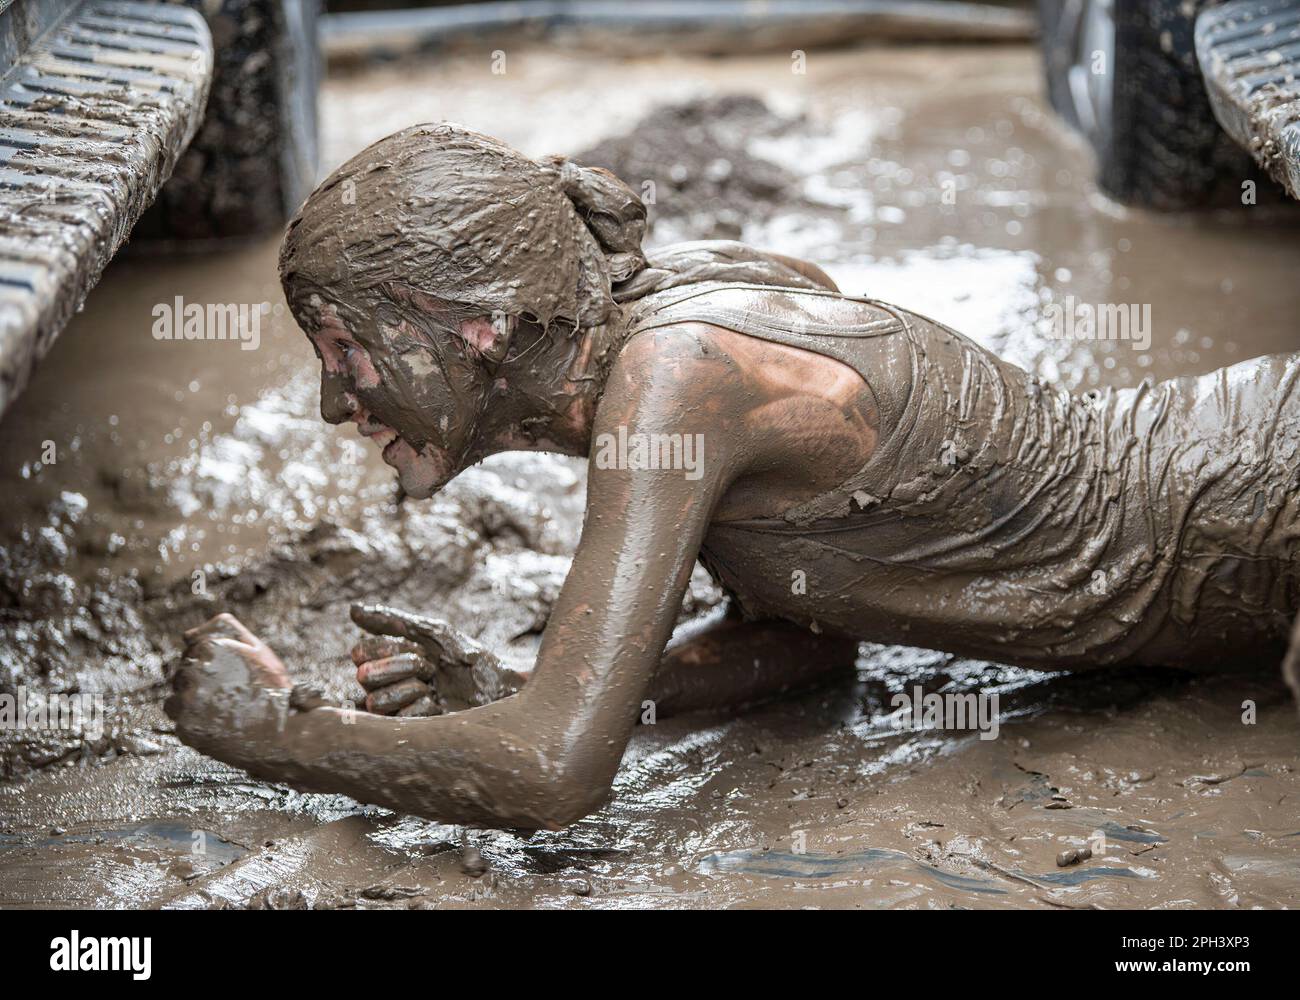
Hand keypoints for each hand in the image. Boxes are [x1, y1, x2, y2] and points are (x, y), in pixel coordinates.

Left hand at [165, 613, 293, 764]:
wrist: (285, 732)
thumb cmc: (274, 690)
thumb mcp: (258, 649)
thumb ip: (224, 631)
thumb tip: (187, 635)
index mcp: (212, 646)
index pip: (193, 649)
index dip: (212, 663)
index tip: (232, 676)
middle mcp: (196, 670)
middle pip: (183, 672)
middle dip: (201, 682)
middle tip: (231, 695)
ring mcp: (189, 699)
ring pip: (177, 695)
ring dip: (193, 702)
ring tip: (223, 709)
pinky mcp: (186, 725)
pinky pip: (177, 718)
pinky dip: (193, 720)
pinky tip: (216, 722)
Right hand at [349, 604, 524, 715]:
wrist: (497, 687)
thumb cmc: (466, 658)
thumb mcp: (432, 633)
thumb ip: (392, 622)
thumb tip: (352, 609)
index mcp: (385, 661)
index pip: (360, 652)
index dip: (387, 648)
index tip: (417, 647)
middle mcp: (383, 687)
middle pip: (365, 676)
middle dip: (403, 666)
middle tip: (429, 667)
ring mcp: (393, 712)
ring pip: (377, 701)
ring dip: (413, 688)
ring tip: (433, 688)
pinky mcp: (407, 734)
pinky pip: (401, 718)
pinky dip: (425, 708)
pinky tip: (439, 708)